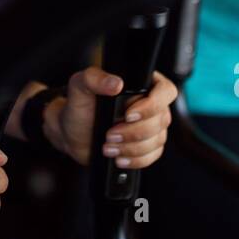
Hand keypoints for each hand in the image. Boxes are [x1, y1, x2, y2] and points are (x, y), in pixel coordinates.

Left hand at [48, 67, 176, 167]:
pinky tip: (118, 158)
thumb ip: (94, 78)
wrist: (73, 134)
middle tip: (109, 134)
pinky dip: (135, 160)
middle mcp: (152, 105)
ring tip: (108, 147)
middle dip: (133, 132)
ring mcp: (153, 127)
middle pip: (160, 120)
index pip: (165, 91)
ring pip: (157, 140)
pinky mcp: (149, 147)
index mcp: (142, 84)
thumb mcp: (80, 87)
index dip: (152, 105)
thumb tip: (116, 83)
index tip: (128, 114)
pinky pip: (153, 156)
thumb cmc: (79, 107)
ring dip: (131, 148)